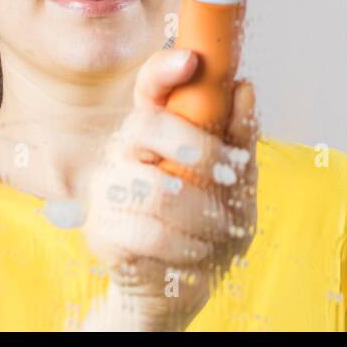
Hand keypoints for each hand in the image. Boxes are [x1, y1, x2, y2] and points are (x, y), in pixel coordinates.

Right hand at [82, 48, 258, 330]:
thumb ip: (239, 140)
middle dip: (199, 148)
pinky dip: (186, 244)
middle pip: (147, 125)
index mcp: (155, 127)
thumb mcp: (237, 183)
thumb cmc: (209, 224)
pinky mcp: (101, 229)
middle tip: (229, 172)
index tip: (190, 60)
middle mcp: (124, 148)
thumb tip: (244, 88)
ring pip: (157, 188)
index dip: (164, 69)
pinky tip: (197, 251)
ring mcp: (106, 187)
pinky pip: (150, 231)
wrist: (179, 286)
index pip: (150, 85)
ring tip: (219, 227)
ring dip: (203, 213)